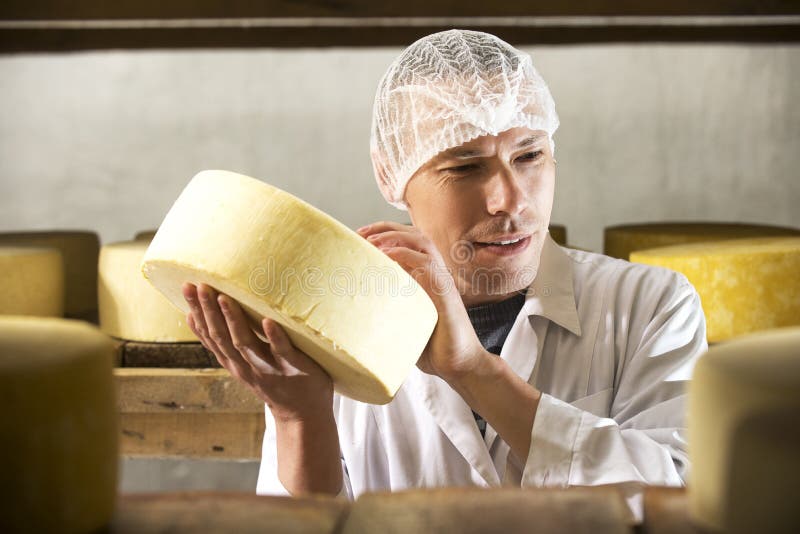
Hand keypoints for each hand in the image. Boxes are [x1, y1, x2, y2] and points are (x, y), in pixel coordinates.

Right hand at [182, 282, 332, 421]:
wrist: (303, 415)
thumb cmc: (277, 382)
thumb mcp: (247, 365)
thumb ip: (231, 345)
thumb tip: (208, 318)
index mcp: (235, 363)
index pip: (211, 336)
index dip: (197, 313)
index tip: (187, 288)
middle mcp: (247, 366)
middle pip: (222, 338)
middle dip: (208, 311)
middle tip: (199, 285)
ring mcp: (270, 368)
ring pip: (245, 344)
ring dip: (233, 320)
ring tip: (225, 298)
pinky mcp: (294, 369)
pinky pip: (282, 351)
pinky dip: (274, 336)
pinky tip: (267, 321)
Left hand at [357, 221, 488, 382]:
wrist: (459, 365)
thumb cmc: (431, 346)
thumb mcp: (403, 321)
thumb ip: (386, 308)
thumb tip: (351, 310)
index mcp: (426, 276)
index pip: (407, 241)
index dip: (383, 234)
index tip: (358, 236)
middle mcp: (435, 273)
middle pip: (413, 234)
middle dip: (385, 228)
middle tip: (360, 233)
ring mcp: (442, 280)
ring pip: (422, 242)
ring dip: (394, 236)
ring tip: (371, 240)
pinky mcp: (445, 293)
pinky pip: (427, 264)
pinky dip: (405, 255)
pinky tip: (387, 255)